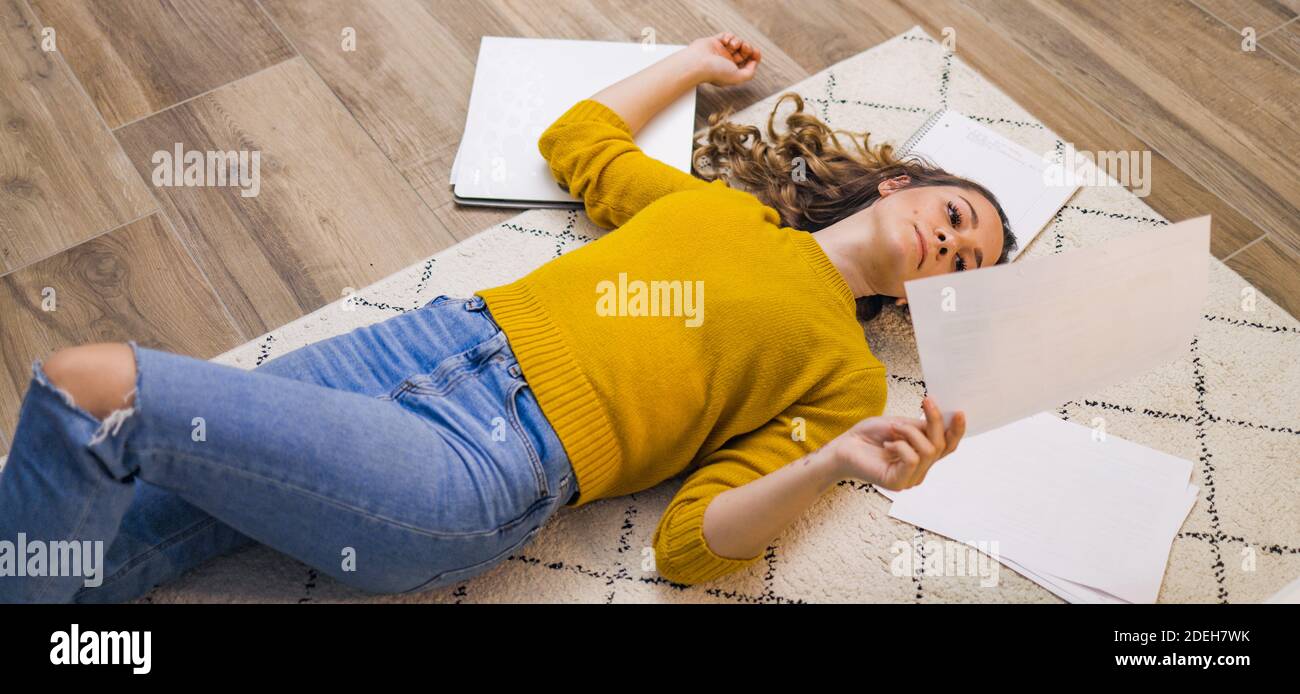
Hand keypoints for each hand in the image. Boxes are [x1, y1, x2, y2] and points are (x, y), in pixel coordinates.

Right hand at [687, 32, 761, 85]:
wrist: (697, 63)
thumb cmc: (716, 72)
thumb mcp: (738, 77)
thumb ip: (749, 73)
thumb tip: (753, 62)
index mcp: (732, 71)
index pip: (748, 63)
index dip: (754, 56)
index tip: (756, 52)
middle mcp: (726, 62)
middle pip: (744, 52)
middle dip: (747, 48)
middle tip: (744, 47)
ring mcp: (720, 51)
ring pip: (736, 42)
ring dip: (738, 41)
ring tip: (733, 45)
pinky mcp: (714, 42)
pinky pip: (726, 35)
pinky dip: (729, 36)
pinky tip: (726, 40)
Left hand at [821, 396, 966, 490]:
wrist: (844, 445)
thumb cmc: (868, 435)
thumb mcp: (901, 424)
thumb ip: (923, 427)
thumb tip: (945, 420)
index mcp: (922, 456)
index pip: (948, 446)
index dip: (957, 430)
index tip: (958, 411)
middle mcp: (920, 470)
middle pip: (942, 445)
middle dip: (935, 421)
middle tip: (925, 402)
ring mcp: (910, 478)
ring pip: (929, 450)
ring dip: (911, 432)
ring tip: (894, 429)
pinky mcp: (898, 482)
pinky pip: (912, 459)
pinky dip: (901, 444)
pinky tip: (888, 445)